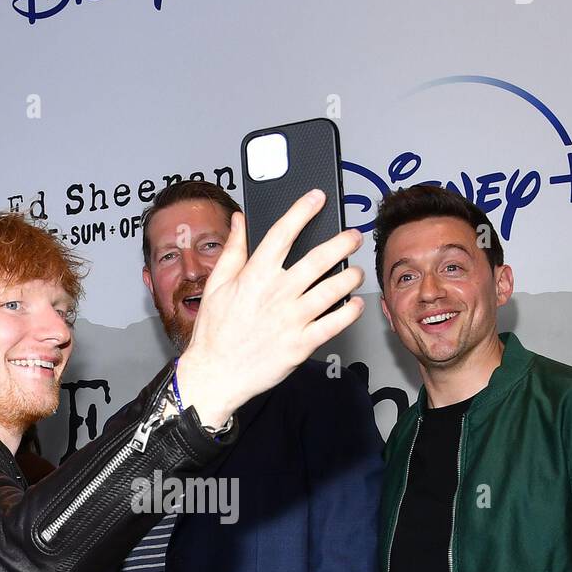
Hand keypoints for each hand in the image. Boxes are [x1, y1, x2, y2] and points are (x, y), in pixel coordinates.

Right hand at [175, 189, 363, 427]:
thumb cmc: (214, 332)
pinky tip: (354, 304)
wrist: (215, 374)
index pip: (282, 233)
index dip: (302, 211)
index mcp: (255, 276)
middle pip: (318, 259)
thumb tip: (241, 221)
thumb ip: (233, 250)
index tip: (317, 198)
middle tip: (353, 236)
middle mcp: (276, 294)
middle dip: (341, 242)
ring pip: (332, 290)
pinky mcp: (301, 344)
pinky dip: (349, 312)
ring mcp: (291, 319)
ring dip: (350, 277)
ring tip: (356, 272)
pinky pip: (334, 324)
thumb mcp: (217, 285)